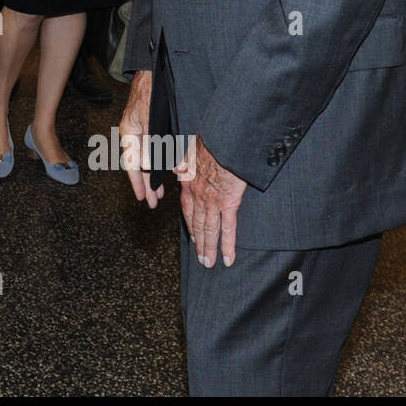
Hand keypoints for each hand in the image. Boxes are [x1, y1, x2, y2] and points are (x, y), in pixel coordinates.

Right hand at [119, 70, 163, 208]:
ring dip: (151, 176)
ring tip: (158, 193)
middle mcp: (133, 134)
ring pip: (145, 159)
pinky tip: (163, 170)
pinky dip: (157, 163)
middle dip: (145, 185)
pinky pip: (152, 151)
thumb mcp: (148, 117)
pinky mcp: (150, 127)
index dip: (137, 182)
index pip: (131, 164)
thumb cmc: (149, 92)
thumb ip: (147, 141)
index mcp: (129, 133)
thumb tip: (144, 165)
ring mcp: (141, 131)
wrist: (153, 72)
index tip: (143, 198)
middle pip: (137, 165)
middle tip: (152, 202)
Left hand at [179, 135, 246, 268]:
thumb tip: (176, 167)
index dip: (190, 225)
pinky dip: (228, 245)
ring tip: (210, 263)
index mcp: (188, 184)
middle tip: (202, 258)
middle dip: (200, 243)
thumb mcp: (188, 152)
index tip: (193, 237)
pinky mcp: (228, 203)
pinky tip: (229, 258)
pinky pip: (228, 228)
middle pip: (197, 224)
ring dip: (210, 249)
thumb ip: (183, 163)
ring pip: (210, 230)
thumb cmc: (209, 143)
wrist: (222, 142)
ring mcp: (212, 202)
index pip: (187, 209)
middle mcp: (198, 196)